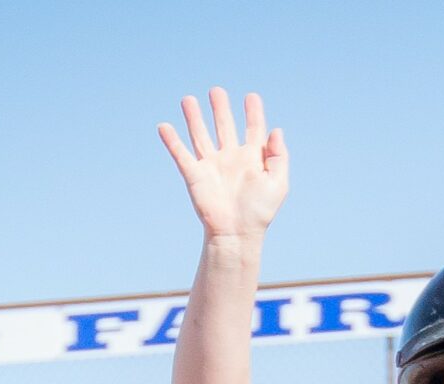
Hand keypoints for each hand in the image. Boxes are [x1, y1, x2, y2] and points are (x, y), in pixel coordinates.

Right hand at [157, 88, 288, 242]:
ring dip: (194, 117)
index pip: (253, 129)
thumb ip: (279, 156)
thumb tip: (276, 130)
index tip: (251, 96)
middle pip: (224, 126)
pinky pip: (181, 154)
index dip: (253, 113)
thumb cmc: (260, 213)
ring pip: (200, 135)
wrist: (236, 234)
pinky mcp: (194, 175)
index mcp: (252, 159)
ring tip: (188, 99)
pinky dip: (172, 141)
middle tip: (216, 91)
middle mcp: (230, 159)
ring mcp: (211, 166)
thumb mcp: (278, 183)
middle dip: (220, 108)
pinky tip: (164, 126)